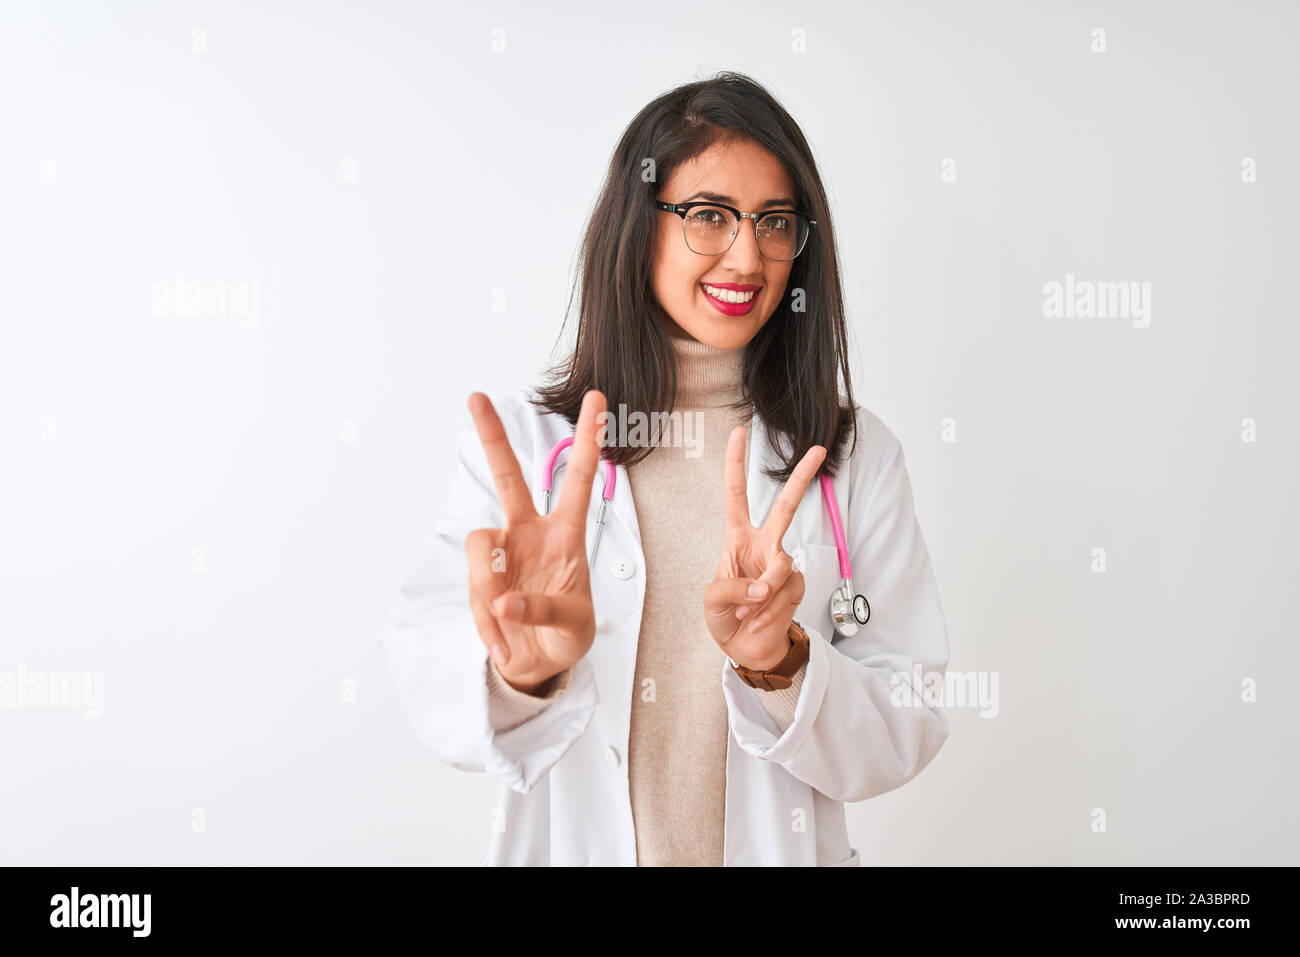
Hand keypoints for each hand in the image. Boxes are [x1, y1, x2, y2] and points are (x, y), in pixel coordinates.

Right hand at [464, 389, 606, 694]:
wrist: (538, 662)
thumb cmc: (567, 633)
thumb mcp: (574, 625)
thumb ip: (544, 609)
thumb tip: (504, 600)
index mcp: (567, 533)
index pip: (578, 479)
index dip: (587, 440)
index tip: (597, 400)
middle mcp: (530, 532)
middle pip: (508, 477)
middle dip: (492, 437)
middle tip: (476, 396)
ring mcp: (501, 552)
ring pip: (482, 545)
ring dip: (490, 587)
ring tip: (509, 624)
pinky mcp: (478, 575)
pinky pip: (474, 586)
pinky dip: (487, 620)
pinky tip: (503, 639)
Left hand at [703, 425, 826, 670]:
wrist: (746, 647)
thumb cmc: (724, 616)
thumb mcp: (713, 599)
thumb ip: (734, 587)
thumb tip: (765, 585)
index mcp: (738, 537)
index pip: (736, 494)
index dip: (735, 464)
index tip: (739, 431)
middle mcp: (764, 544)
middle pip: (786, 505)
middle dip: (802, 477)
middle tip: (818, 450)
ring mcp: (783, 564)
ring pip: (780, 569)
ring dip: (759, 598)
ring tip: (746, 615)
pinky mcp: (797, 586)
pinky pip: (785, 593)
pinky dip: (768, 611)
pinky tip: (759, 620)